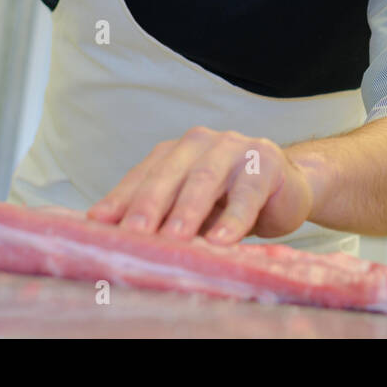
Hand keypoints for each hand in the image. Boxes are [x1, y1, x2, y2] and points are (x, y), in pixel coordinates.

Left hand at [86, 127, 313, 244]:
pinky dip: (233, 219)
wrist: (289, 189)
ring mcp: (234, 148)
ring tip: (175, 239)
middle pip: (169, 175)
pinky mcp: (266, 163)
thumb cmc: (230, 203)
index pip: (143, 176)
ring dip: (188, 211)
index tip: (98, 225)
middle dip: (148, 206)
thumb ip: (162, 217)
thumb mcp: (192, 209)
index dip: (120, 200)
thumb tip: (114, 243)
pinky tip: (223, 241)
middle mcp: (200, 143)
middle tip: (132, 234)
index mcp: (175, 152)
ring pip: (205, 179)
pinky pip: (247, 193)